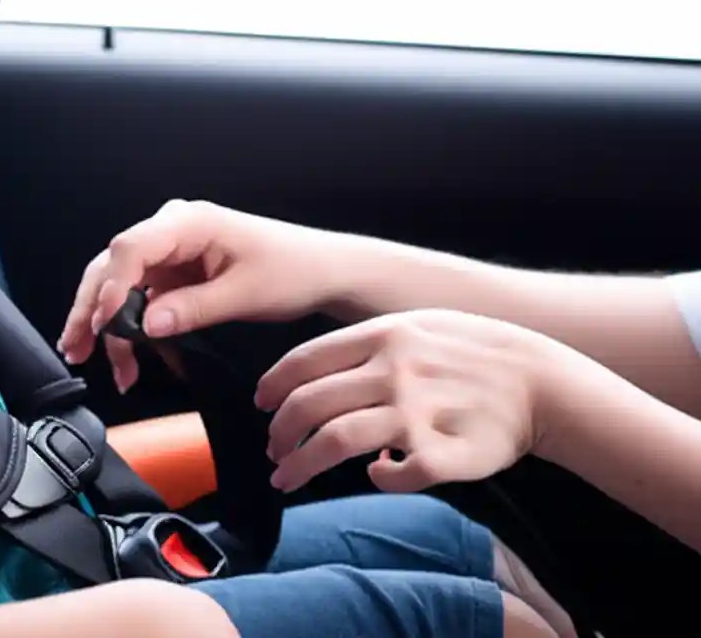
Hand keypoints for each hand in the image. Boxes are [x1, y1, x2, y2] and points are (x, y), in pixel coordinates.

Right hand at [57, 200, 345, 392]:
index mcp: (189, 221)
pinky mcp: (174, 275)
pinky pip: (140, 301)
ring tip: (99, 365)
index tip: (104, 324)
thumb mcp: (246, 293)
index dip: (112, 287)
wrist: (322, 272)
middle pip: (112, 267)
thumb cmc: (294, 269)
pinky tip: (129, 361)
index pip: (130, 248)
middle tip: (78, 349)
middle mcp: (171, 231)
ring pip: (119, 287)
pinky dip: (130, 331)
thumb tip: (147, 324)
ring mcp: (170, 254)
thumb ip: (193, 308)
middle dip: (90, 310)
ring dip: (105, 327)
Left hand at [259, 309, 566, 492]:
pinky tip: (377, 475)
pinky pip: (392, 476)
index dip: (273, 387)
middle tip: (274, 452)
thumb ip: (365, 345)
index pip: (304, 362)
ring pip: (334, 442)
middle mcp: (394, 371)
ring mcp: (418, 412)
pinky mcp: (444, 453)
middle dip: (280, 434)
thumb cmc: (473, 353)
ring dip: (301, 465)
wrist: (543, 381)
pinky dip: (377, 479)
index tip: (261, 406)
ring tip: (286, 478)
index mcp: (383, 336)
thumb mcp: (417, 325)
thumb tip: (311, 378)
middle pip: (308, 406)